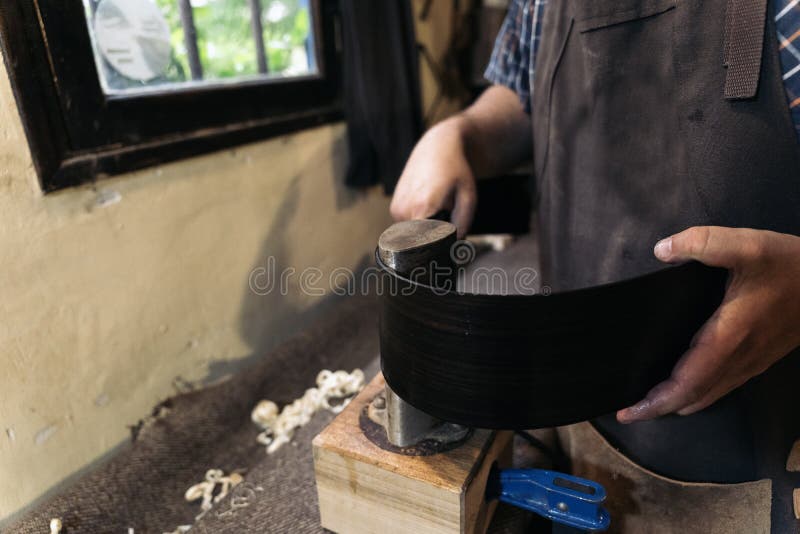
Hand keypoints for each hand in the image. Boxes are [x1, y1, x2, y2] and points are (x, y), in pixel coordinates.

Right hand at [390, 117, 476, 237]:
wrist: (437, 147)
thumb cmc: (456, 170)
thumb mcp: (468, 198)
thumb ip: (462, 226)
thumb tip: (454, 247)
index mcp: (421, 209)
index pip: (426, 246)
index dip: (439, 248)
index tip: (449, 243)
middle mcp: (403, 211)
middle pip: (421, 242)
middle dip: (435, 238)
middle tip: (448, 219)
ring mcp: (396, 210)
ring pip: (414, 236)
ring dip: (426, 231)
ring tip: (438, 208)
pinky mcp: (394, 208)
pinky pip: (408, 227)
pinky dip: (420, 223)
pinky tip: (428, 205)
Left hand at [617, 226, 799, 422]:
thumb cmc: (791, 265)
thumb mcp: (747, 245)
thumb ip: (702, 243)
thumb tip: (662, 250)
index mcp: (729, 337)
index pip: (688, 382)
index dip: (658, 401)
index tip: (630, 411)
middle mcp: (740, 358)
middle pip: (695, 396)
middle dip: (660, 408)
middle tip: (630, 413)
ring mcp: (753, 361)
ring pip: (710, 394)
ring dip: (678, 403)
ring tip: (650, 404)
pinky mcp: (761, 357)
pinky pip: (723, 385)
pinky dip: (698, 394)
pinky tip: (687, 388)